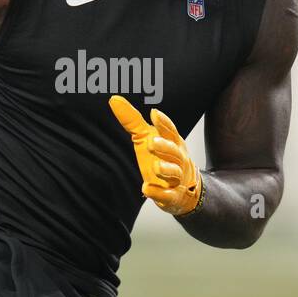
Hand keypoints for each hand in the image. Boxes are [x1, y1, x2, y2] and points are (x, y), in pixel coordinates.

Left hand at [108, 94, 202, 215]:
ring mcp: (176, 179)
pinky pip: (167, 195)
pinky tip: (146, 189)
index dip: (164, 123)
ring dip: (166, 169)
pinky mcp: (172, 196)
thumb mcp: (147, 137)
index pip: (170, 131)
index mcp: (173, 142)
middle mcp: (177, 159)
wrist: (184, 190)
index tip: (154, 114)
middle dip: (165, 147)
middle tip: (152, 142)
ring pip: (174, 173)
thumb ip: (132, 120)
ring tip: (155, 166)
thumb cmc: (162, 157)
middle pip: (175, 152)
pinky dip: (158, 193)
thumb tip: (114, 99)